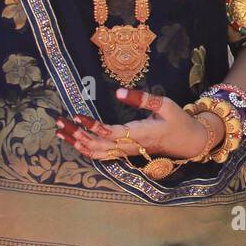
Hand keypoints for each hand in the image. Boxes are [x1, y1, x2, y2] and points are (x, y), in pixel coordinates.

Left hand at [55, 87, 209, 160]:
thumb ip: (142, 99)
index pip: (110, 133)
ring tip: (60, 131)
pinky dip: (85, 149)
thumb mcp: (166, 105)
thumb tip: (116, 91)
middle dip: (75, 134)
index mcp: (140, 134)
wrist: (188, 142)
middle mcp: (130, 146)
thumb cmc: (178, 122)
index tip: (76, 116)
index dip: (92, 126)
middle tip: (57, 122)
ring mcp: (127, 152)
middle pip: (96, 145)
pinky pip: (101, 154)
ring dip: (76, 143)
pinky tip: (74, 141)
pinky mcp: (125, 152)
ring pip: (96, 153)